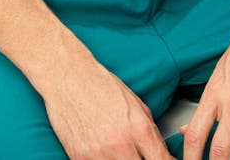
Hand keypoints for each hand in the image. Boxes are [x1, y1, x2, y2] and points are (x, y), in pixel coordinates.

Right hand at [42, 50, 173, 158]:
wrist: (69, 76)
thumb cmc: (101, 86)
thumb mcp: (135, 104)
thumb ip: (149, 132)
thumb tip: (160, 152)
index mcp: (139, 128)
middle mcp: (121, 144)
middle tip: (139, 156)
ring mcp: (99, 154)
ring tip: (121, 153)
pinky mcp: (79, 158)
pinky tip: (103, 154)